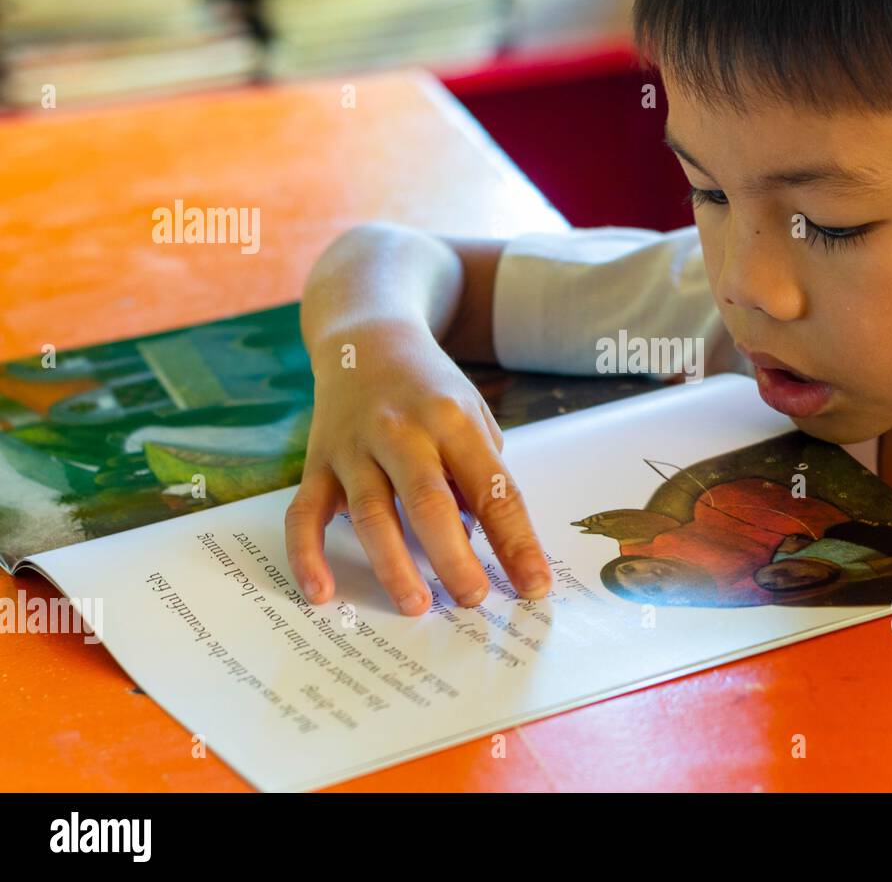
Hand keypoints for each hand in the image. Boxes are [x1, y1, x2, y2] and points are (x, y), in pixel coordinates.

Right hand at [284, 317, 550, 613]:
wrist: (365, 338)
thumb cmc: (430, 390)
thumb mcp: (472, 417)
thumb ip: (479, 475)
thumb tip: (481, 543)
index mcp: (454, 421)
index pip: (493, 490)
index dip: (516, 541)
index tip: (534, 585)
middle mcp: (402, 431)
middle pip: (429, 502)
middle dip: (454, 558)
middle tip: (473, 599)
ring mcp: (355, 447)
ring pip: (371, 512)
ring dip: (393, 564)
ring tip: (416, 605)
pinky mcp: (317, 462)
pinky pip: (305, 514)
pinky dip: (308, 555)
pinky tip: (322, 594)